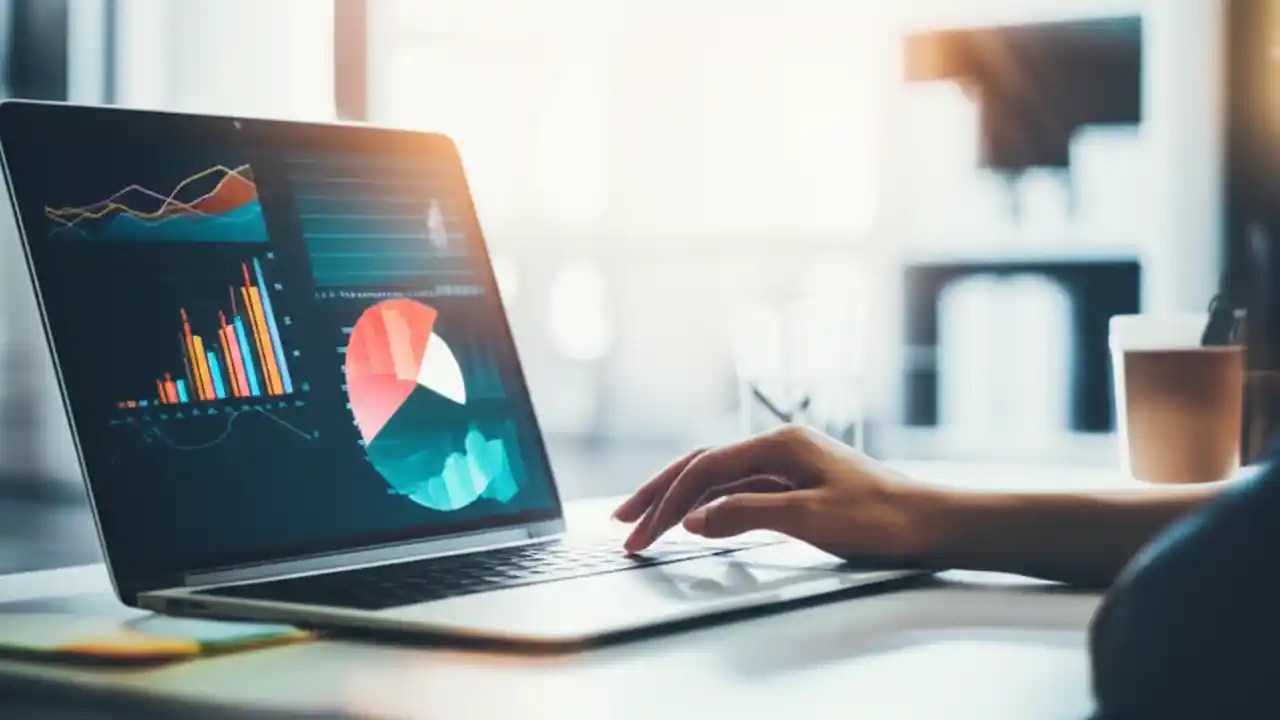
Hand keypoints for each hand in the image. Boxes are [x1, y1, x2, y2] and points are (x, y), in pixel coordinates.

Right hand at [614, 425, 937, 559]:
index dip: (668, 502)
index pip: (705, 469)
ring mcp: (789, 466)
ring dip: (682, 499)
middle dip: (661, 493)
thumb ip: (748, 514)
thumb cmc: (884, 517)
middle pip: (704, 465)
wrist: (935, 524)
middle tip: (625, 522)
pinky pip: (740, 490)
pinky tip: (697, 521)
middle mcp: (780, 447)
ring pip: (720, 477)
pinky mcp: (798, 486)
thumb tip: (697, 519)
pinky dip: (711, 506)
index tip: (641, 533)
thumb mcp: (811, 518)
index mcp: (780, 444)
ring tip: (647, 520)